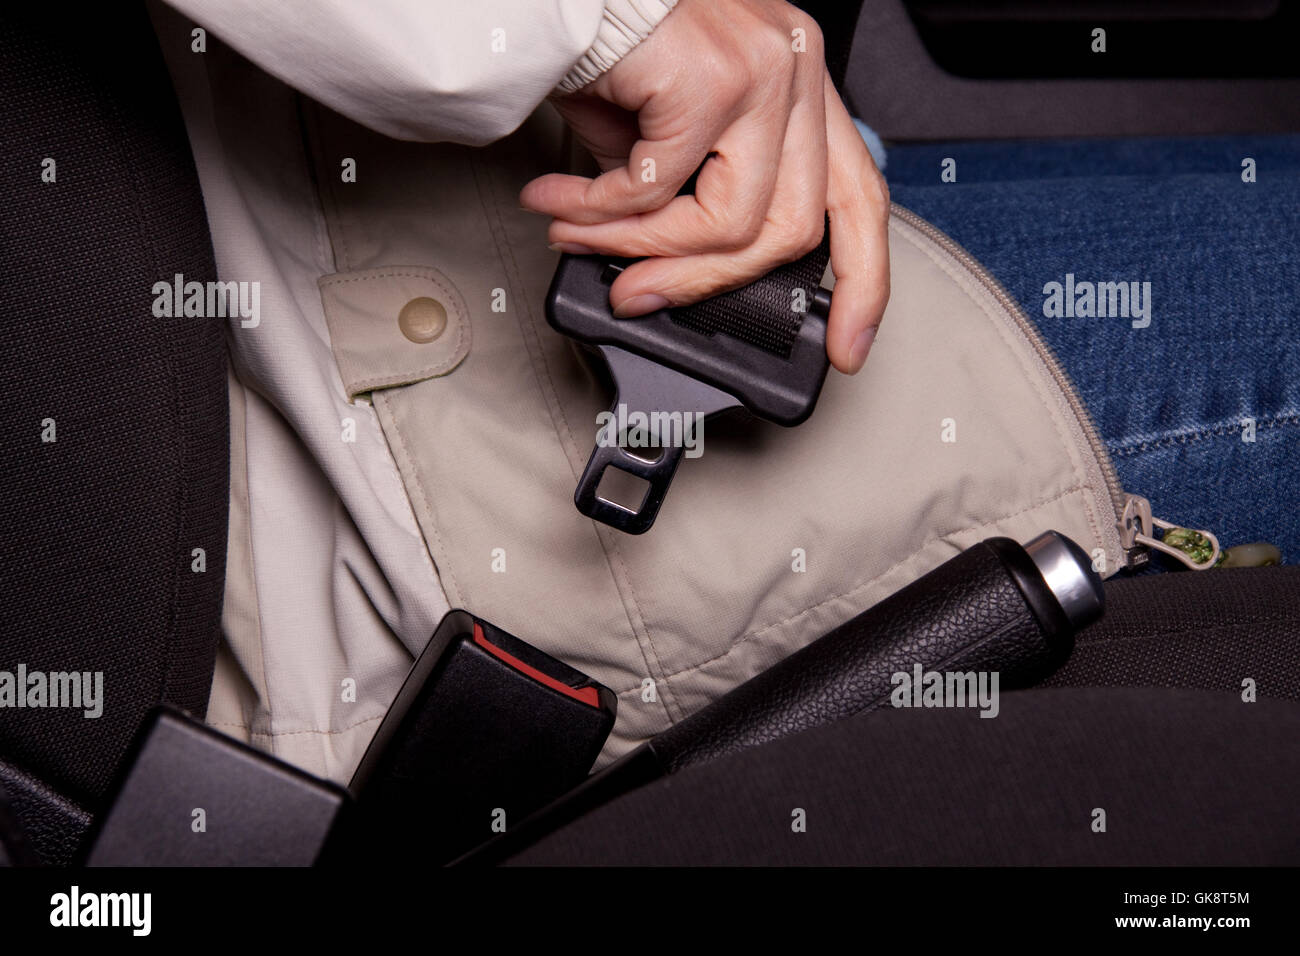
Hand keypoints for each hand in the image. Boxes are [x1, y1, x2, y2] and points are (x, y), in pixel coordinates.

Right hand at [519, 0, 889, 373]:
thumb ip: (689, 195)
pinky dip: (600, 210)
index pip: (858, 196)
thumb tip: (672, 273)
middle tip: (636, 296)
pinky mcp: (715, 77)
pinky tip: (561, 199)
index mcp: (800, 83)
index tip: (846, 345)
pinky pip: (660, 191)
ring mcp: (765, 71)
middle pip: (792, 230)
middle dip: (701, 283)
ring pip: (730, 224)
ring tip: (577, 235)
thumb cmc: (606, 40)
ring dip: (638, 248)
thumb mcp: (669, 130)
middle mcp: (797, 68)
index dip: (862, 281)